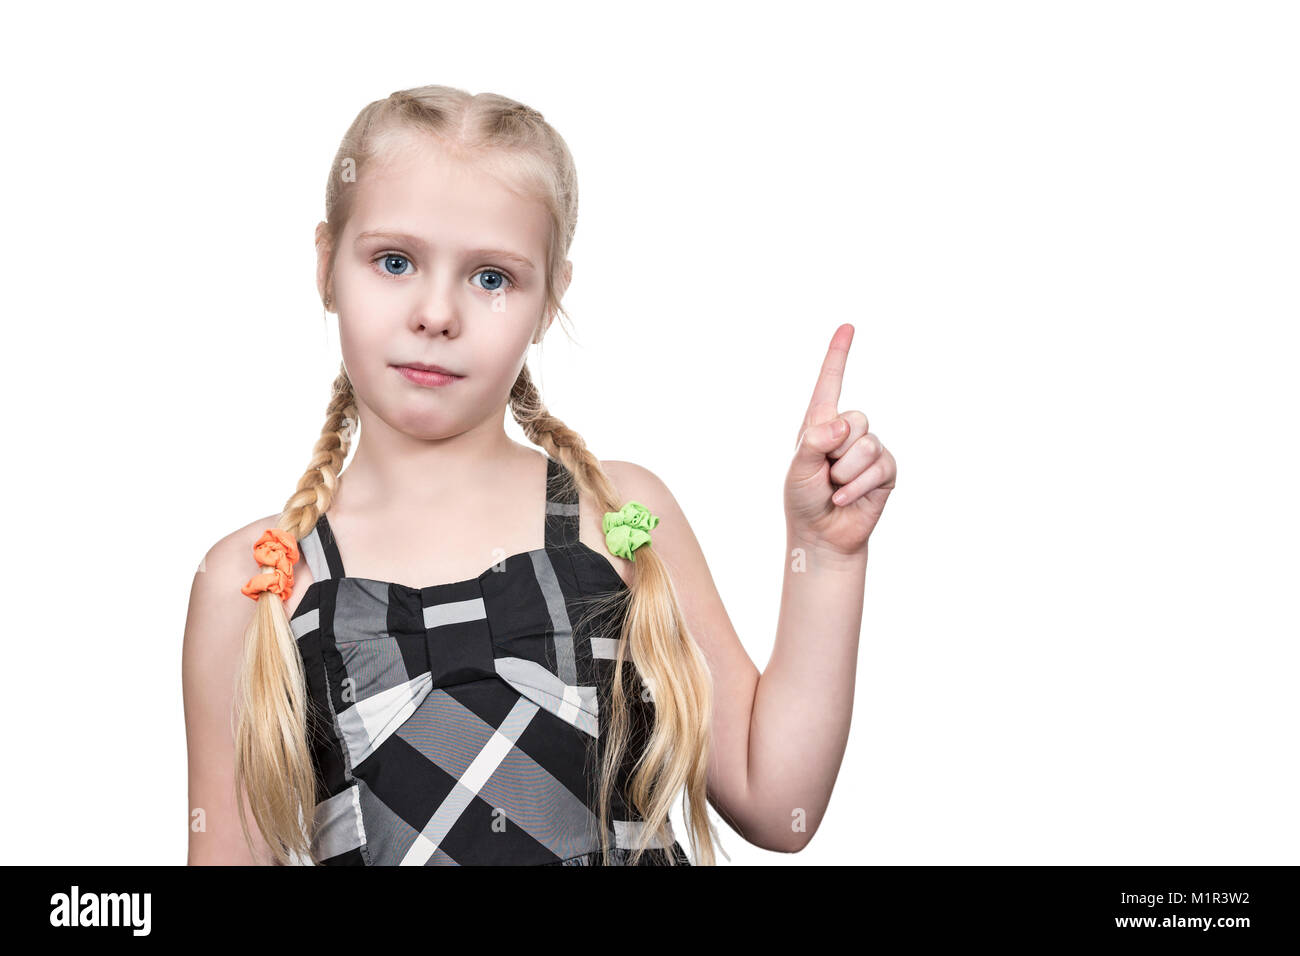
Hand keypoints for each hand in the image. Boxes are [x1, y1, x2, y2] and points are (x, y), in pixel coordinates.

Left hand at [785, 323, 896, 555]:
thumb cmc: (803, 499)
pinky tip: (845, 498)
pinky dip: (857, 487)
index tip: (847, 326)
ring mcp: (869, 450)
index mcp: (820, 423)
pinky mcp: (886, 470)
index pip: (830, 383)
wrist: (822, 535)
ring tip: (834, 487)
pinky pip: (878, 467)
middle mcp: (847, 431)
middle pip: (856, 417)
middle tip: (824, 473)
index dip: (838, 354)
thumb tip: (843, 424)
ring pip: (867, 444)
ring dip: (845, 473)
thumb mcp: (798, 468)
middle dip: (836, 450)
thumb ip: (815, 442)